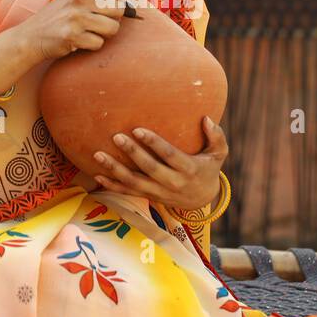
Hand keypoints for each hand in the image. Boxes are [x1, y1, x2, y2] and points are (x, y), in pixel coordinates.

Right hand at [16, 0, 125, 60]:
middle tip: (96, 23)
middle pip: (120, 10)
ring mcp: (76, 16)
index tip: (109, 11)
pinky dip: (91, 45)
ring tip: (87, 32)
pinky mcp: (72, 35)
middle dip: (112, 20)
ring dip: (103, 34)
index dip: (119, 4)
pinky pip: (99, 43)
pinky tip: (78, 41)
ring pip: (113, 28)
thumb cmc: (60, 16)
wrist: (32, 36)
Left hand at [92, 116, 228, 210]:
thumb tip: (206, 118)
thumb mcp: (219, 153)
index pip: (169, 155)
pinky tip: (98, 176)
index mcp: (189, 169)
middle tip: (117, 137)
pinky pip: (128, 192)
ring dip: (115, 170)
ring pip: (134, 183)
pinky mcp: (150, 196)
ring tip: (98, 155)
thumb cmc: (208, 167)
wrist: (202, 198)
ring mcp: (159, 192)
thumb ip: (216, 135)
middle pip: (149, 169)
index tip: (138, 130)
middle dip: (132, 153)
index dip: (154, 143)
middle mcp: (173, 183)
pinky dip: (112, 186)